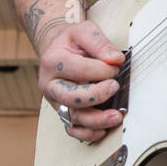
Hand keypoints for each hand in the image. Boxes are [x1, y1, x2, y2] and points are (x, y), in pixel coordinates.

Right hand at [38, 20, 125, 142]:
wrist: (57, 50)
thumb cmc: (72, 42)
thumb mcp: (84, 31)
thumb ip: (100, 43)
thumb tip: (115, 59)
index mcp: (53, 61)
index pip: (78, 69)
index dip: (101, 69)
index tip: (115, 65)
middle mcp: (50, 84)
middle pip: (71, 97)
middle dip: (97, 95)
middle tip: (115, 87)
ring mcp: (55, 101)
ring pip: (73, 117)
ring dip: (96, 120)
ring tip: (116, 116)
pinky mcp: (62, 112)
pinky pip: (72, 130)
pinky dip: (87, 133)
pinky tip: (103, 129)